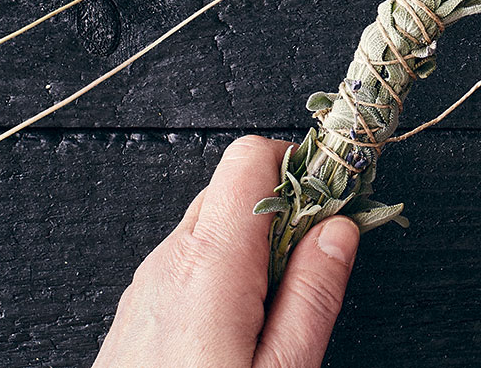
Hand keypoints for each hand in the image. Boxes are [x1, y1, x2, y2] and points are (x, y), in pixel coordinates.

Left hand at [94, 135, 359, 367]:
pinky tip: (243, 322)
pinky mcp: (141, 306)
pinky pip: (189, 259)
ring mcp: (148, 282)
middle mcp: (169, 260)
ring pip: (212, 223)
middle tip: (319, 257)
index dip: (302, 167)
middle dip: (286, 208)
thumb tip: (340, 228)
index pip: (250, 159)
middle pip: (233, 186)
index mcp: (209, 265)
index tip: (337, 199)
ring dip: (257, 242)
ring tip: (283, 303)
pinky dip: (226, 267)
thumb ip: (314, 291)